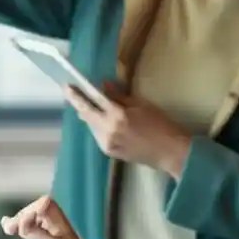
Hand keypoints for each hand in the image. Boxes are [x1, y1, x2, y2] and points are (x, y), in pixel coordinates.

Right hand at [1, 196, 97, 238]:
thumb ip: (36, 233)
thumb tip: (22, 219)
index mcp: (59, 221)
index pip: (44, 203)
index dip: (31, 210)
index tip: (21, 226)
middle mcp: (55, 223)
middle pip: (34, 209)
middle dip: (21, 216)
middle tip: (9, 230)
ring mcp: (49, 232)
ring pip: (31, 218)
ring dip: (18, 222)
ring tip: (7, 230)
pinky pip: (30, 228)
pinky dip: (19, 227)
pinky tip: (7, 227)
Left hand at [66, 83, 191, 176]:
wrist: (171, 152)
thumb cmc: (161, 124)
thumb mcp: (142, 105)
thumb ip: (119, 96)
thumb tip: (103, 85)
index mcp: (117, 116)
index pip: (90, 102)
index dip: (77, 94)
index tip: (67, 85)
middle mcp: (108, 131)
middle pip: (86, 115)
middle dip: (79, 104)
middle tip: (73, 93)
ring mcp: (107, 143)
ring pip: (91, 126)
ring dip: (89, 115)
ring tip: (89, 106)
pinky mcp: (110, 152)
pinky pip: (98, 135)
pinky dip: (97, 126)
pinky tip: (102, 121)